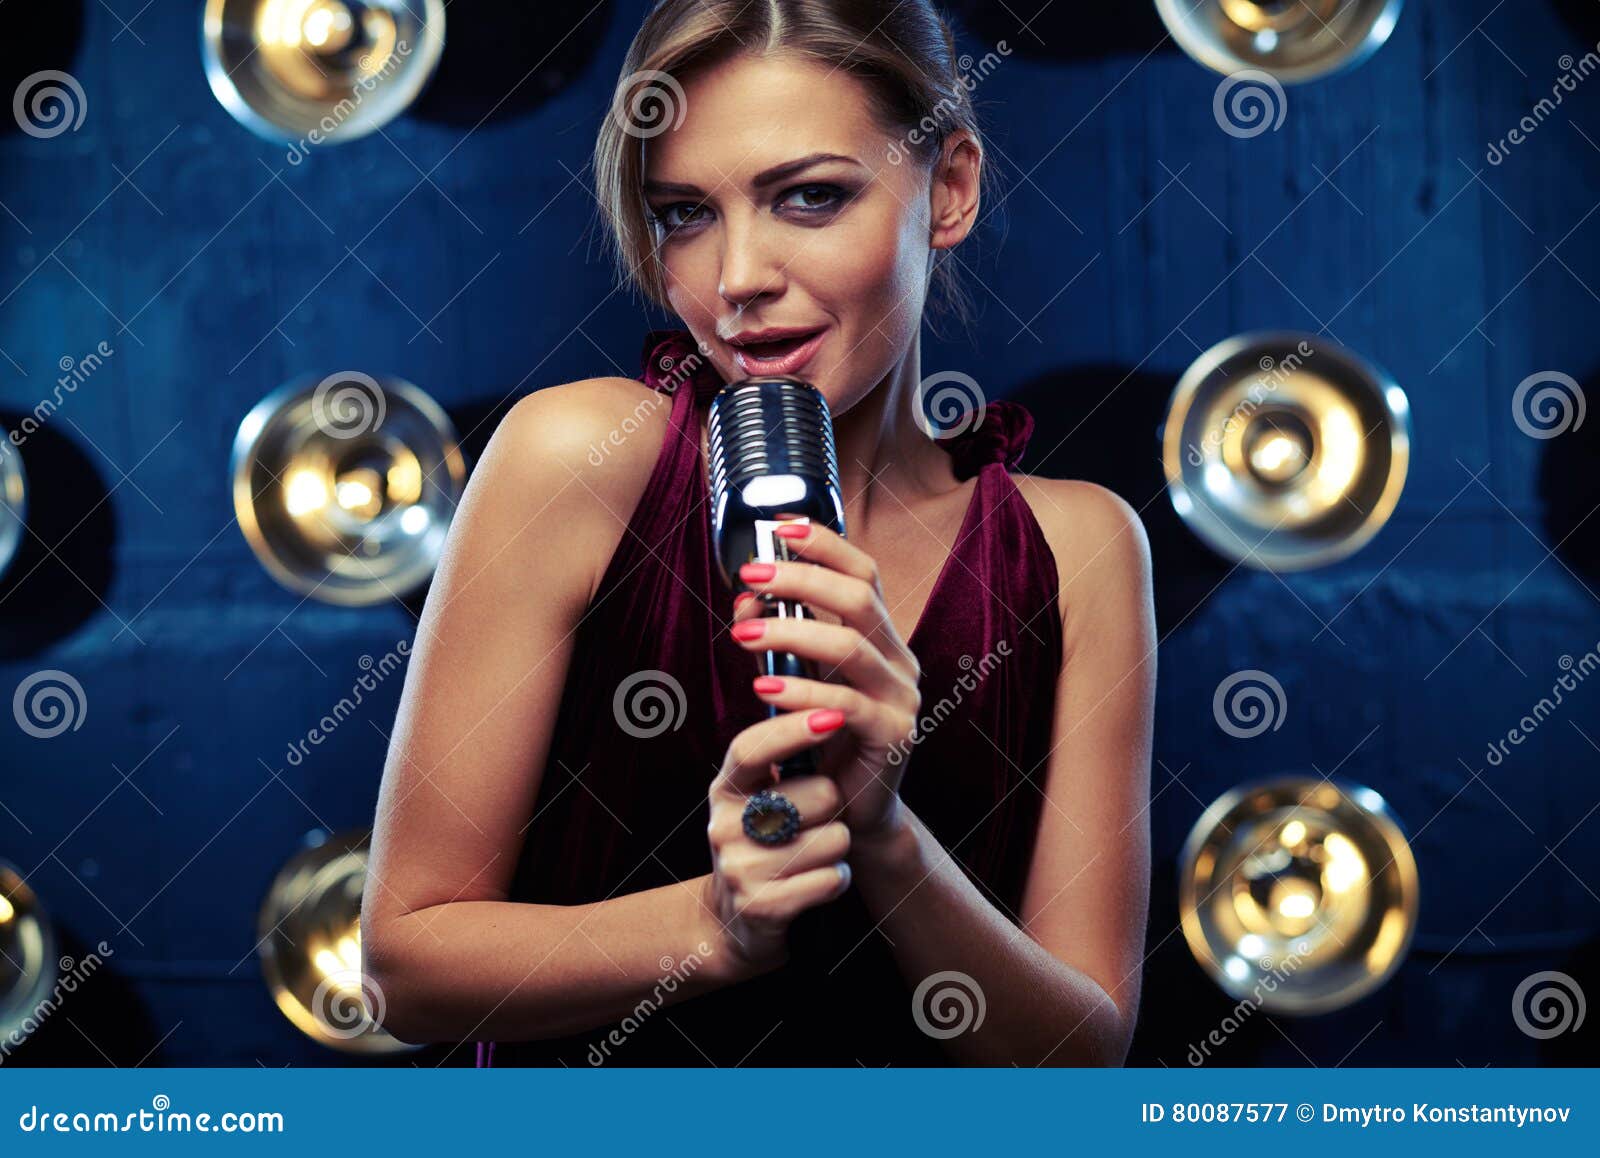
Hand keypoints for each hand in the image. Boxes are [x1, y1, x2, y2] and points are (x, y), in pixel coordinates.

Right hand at [704, 711, 853, 975]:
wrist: (736, 922)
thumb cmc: (765, 844)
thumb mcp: (758, 796)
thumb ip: (781, 755)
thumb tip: (822, 700)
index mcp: (726, 788)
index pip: (753, 748)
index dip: (795, 729)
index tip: (834, 715)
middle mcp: (724, 824)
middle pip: (819, 793)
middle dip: (834, 807)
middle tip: (814, 822)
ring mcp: (739, 867)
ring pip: (834, 839)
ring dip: (836, 849)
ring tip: (811, 855)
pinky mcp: (761, 907)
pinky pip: (831, 879)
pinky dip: (835, 882)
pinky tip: (813, 884)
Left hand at [729, 519, 921, 844]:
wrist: (848, 812)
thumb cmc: (820, 740)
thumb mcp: (793, 679)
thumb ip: (774, 638)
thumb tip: (744, 595)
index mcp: (881, 639)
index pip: (863, 574)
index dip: (825, 544)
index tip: (779, 525)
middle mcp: (899, 661)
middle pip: (859, 599)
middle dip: (801, 579)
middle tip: (750, 575)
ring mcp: (902, 698)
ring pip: (851, 646)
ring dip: (792, 632)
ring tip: (742, 634)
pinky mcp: (893, 736)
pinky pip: (847, 704)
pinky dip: (803, 692)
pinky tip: (765, 687)